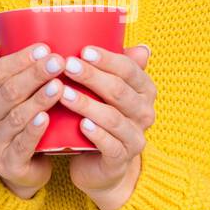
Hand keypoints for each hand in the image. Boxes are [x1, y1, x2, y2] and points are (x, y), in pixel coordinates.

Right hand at [0, 43, 65, 199]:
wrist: (20, 164)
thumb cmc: (14, 118)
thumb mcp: (2, 93)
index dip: (19, 60)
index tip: (44, 48)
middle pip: (8, 93)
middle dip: (35, 75)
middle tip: (59, 62)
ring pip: (17, 117)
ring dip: (39, 100)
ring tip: (59, 85)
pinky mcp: (9, 163)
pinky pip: (22, 145)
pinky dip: (34, 130)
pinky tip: (47, 117)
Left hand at [58, 44, 154, 209]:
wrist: (101, 165)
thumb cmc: (102, 118)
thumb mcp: (106, 91)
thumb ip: (112, 66)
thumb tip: (134, 43)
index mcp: (144, 90)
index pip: (130, 70)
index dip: (108, 59)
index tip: (83, 50)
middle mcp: (145, 112)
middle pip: (119, 90)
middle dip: (92, 77)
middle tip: (66, 65)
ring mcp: (135, 137)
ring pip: (113, 117)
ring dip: (87, 104)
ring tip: (64, 93)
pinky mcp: (121, 159)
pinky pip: (111, 145)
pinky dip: (96, 134)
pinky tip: (80, 125)